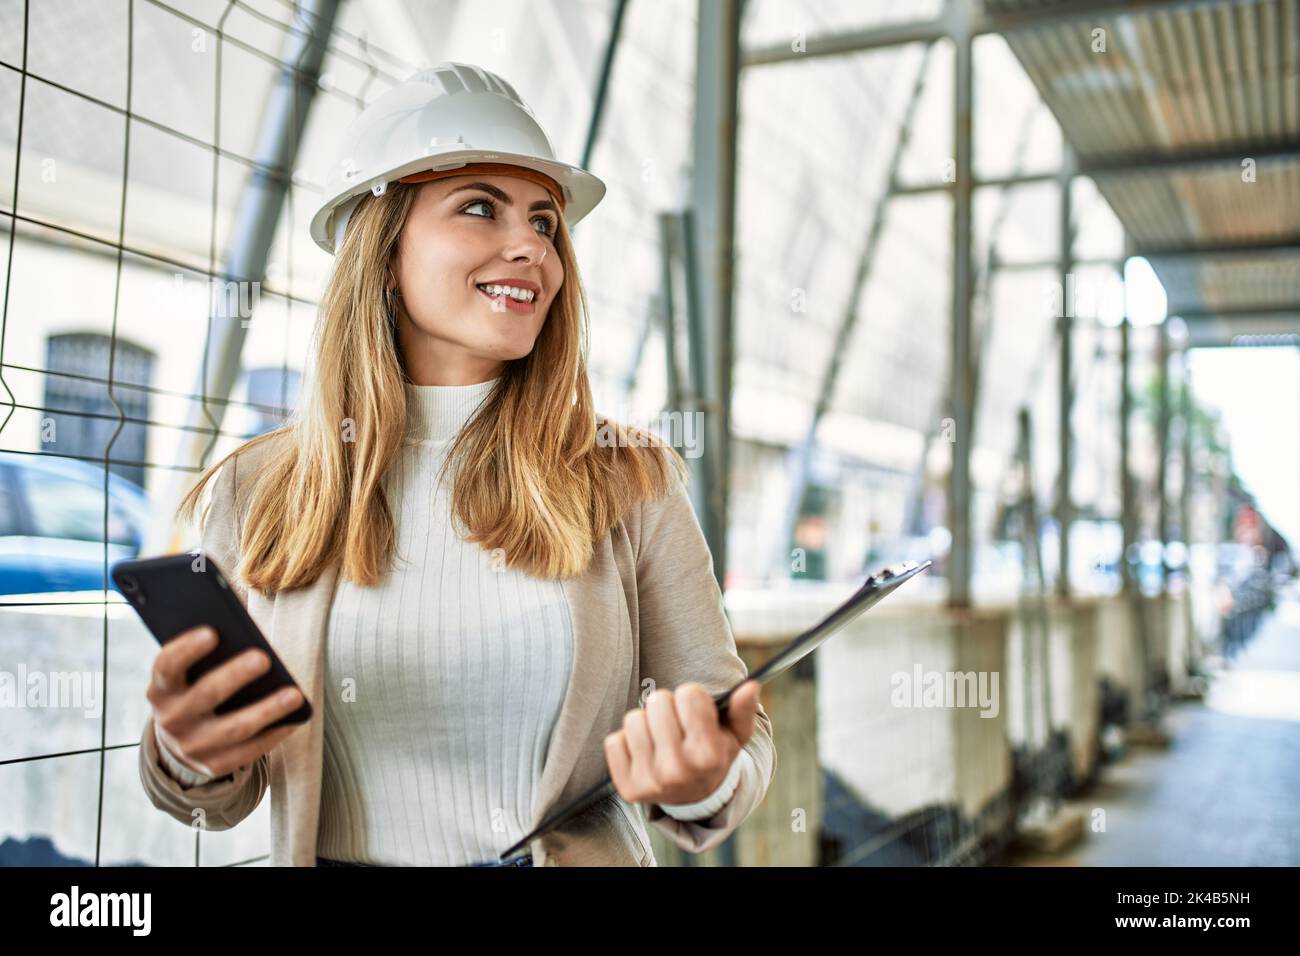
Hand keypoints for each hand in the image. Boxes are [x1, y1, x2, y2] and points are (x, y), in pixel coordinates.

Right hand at [146, 626, 305, 778]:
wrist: (180, 741)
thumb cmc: (195, 689)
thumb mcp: (188, 674)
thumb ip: (207, 654)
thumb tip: (242, 632)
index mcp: (162, 689)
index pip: (168, 666)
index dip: (187, 649)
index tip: (212, 632)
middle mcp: (172, 719)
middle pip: (207, 694)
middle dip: (236, 675)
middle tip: (263, 658)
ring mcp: (192, 746)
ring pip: (234, 728)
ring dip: (267, 710)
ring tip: (294, 694)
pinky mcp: (214, 765)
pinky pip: (248, 751)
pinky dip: (274, 734)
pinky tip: (294, 719)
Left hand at [603, 679, 760, 805]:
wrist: (695, 797)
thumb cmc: (714, 754)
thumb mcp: (734, 734)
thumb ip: (743, 709)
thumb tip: (750, 686)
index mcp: (708, 755)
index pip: (689, 695)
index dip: (692, 697)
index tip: (696, 710)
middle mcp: (679, 771)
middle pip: (658, 702)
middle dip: (667, 705)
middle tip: (675, 722)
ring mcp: (651, 781)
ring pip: (633, 719)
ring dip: (645, 722)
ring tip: (659, 736)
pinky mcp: (628, 788)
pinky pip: (613, 741)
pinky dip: (627, 741)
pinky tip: (644, 751)